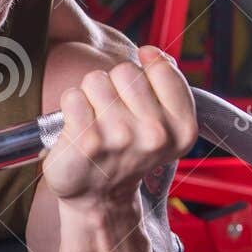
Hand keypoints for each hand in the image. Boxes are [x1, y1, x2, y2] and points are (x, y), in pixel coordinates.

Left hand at [42, 46, 197, 208]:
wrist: (100, 198)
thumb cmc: (127, 154)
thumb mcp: (164, 124)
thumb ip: (166, 84)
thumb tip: (152, 53)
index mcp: (182, 129)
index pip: (162, 69)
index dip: (145, 74)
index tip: (136, 95)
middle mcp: (155, 134)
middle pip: (126, 71)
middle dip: (114, 86)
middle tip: (112, 115)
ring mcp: (120, 137)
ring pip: (97, 80)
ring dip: (90, 96)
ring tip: (95, 122)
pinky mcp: (87, 141)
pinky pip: (72, 96)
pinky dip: (69, 108)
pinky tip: (77, 129)